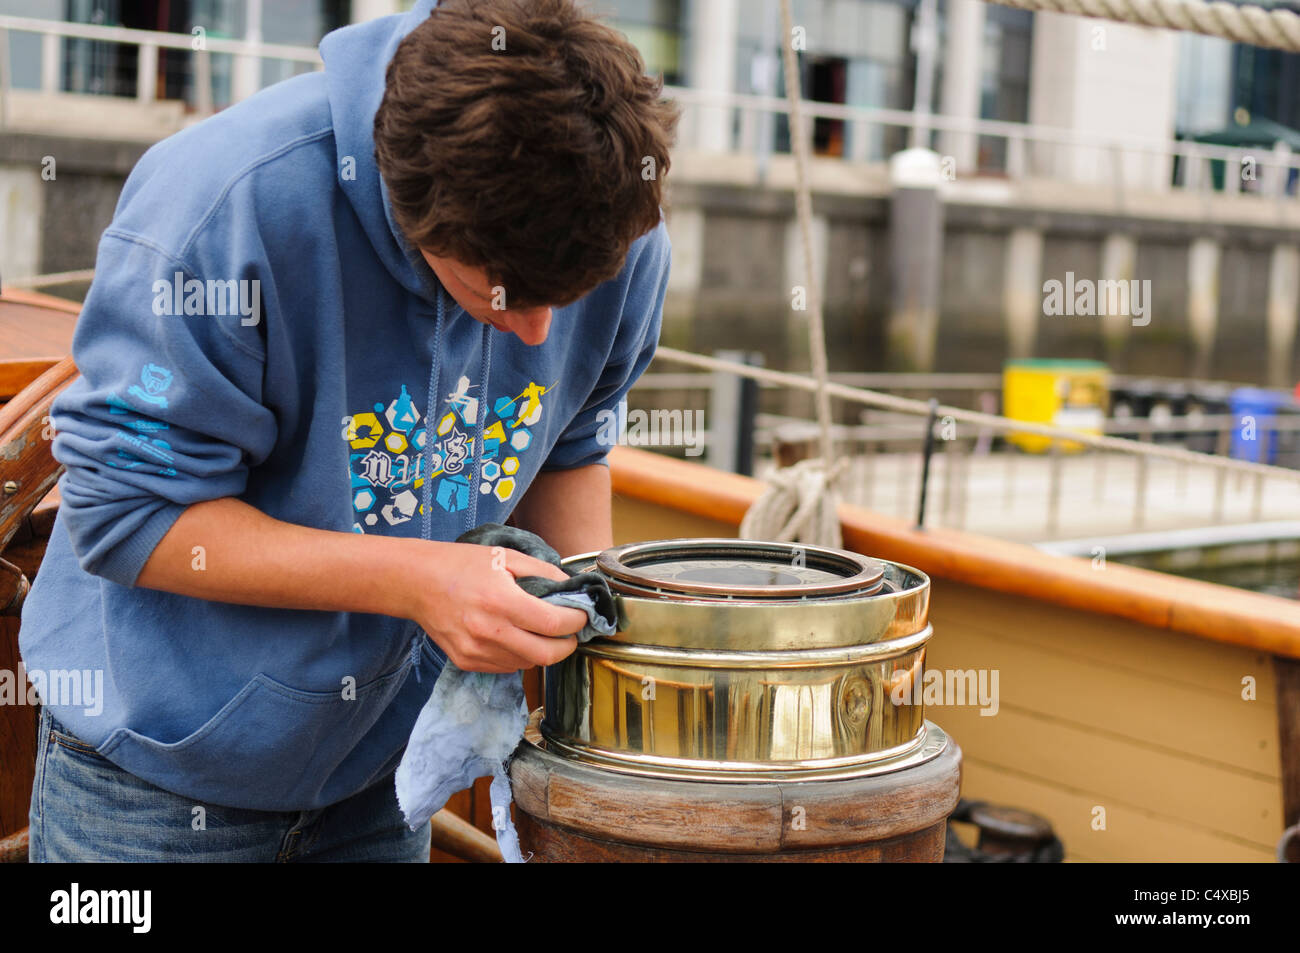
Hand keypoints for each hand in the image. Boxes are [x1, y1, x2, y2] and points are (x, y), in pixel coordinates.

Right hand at [411, 541, 587, 672]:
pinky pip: (506, 667)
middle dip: (567, 646)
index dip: (577, 622)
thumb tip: (571, 588)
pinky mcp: (467, 662)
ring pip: (527, 663)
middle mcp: (489, 632)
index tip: (582, 616)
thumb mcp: (505, 556)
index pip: (554, 624)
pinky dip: (519, 655)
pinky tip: (514, 636)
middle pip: (546, 655)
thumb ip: (543, 572)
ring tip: (541, 632)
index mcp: (501, 602)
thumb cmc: (461, 565)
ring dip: (542, 651)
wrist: (416, 583)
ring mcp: (476, 651)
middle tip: (571, 633)